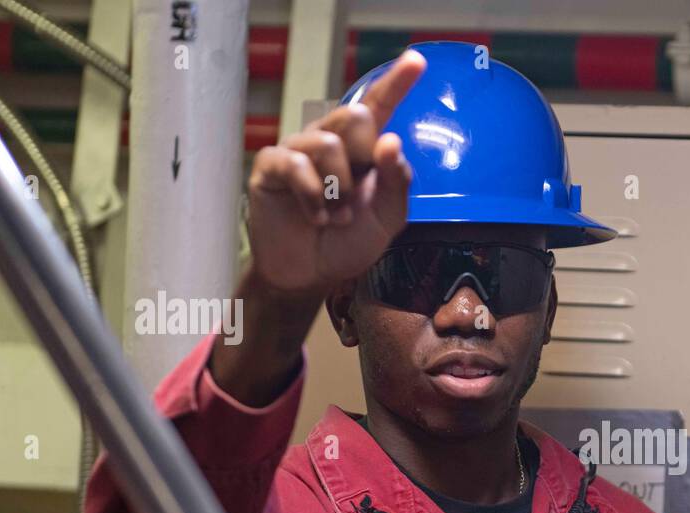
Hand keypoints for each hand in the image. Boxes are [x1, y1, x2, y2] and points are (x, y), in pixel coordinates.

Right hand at [246, 50, 424, 294]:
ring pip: (328, 143)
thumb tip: (391, 141)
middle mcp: (330, 141)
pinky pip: (296, 166)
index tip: (418, 61)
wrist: (313, 275)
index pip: (378, 107)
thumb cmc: (348, 243)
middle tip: (354, 201)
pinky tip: (316, 218)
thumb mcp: (387, 218)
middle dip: (362, 162)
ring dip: (339, 191)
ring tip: (336, 218)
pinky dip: (313, 198)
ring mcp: (298, 151)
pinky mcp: (271, 167)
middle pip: (354, 116)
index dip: (396, 82)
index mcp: (362, 149)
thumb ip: (396, 183)